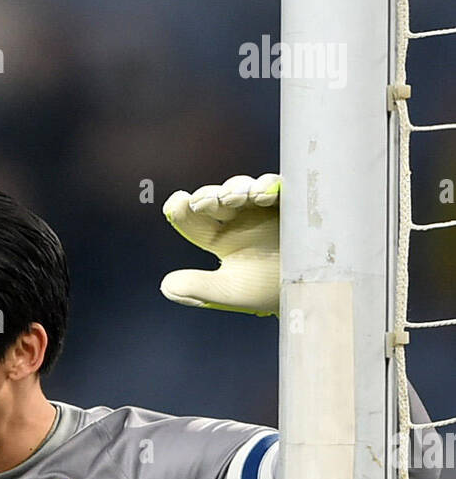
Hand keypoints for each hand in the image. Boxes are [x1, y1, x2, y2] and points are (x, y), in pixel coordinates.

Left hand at [160, 173, 279, 316]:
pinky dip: (269, 186)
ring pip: (243, 188)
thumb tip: (165, 285)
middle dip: (209, 196)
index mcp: (221, 237)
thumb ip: (199, 288)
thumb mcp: (231, 291)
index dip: (182, 210)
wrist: (314, 292)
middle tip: (203, 201)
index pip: (194, 220)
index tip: (175, 204)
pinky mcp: (292, 202)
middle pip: (216, 198)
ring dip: (236, 189)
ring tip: (234, 197)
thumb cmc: (270, 290)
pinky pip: (279, 187)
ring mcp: (265, 207)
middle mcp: (239, 218)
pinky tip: (263, 194)